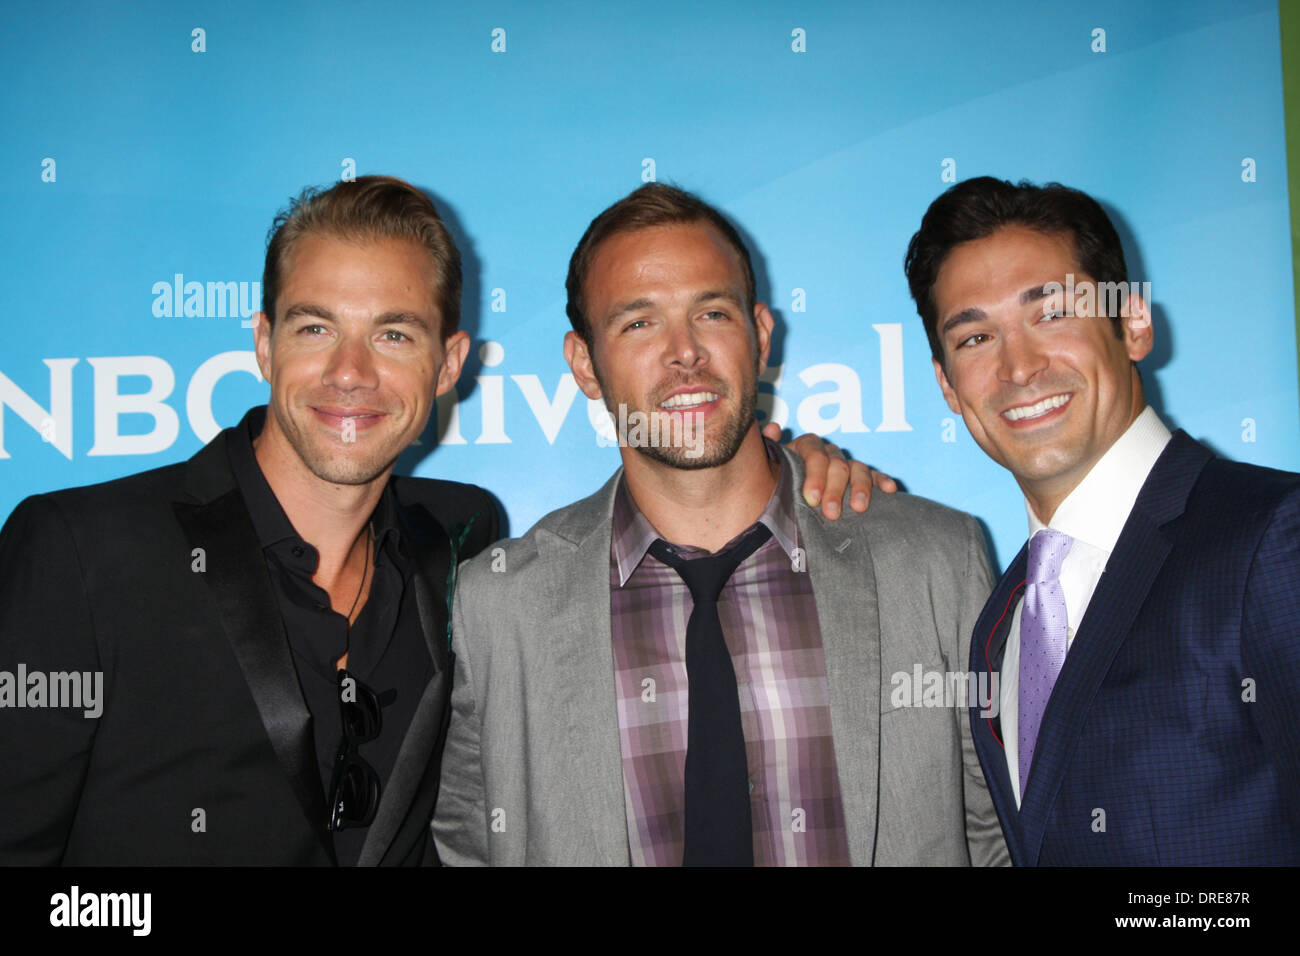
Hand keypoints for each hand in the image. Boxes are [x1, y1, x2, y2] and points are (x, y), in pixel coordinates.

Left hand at [763, 423, 897, 519]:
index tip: (810, 499)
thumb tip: (774, 429)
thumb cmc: (778, 483)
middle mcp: (829, 453)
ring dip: (860, 488)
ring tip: (858, 508)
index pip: (814, 454)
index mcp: (807, 447)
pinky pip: (875, 476)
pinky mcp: (863, 478)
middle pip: (837, 466)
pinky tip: (890, 490)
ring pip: (858, 470)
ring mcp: (847, 465)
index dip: (814, 476)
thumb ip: (771, 449)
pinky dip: (883, 481)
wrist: (787, 498)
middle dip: (835, 490)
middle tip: (831, 514)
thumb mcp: (771, 467)